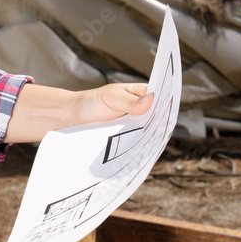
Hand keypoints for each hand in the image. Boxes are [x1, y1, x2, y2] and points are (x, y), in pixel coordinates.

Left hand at [4, 82, 152, 143]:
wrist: (73, 117)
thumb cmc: (91, 102)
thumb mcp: (111, 98)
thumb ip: (130, 100)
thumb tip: (150, 100)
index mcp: (140, 93)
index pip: (160, 98)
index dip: (166, 105)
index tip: (167, 113)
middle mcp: (141, 109)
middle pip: (158, 117)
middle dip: (160, 123)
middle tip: (161, 129)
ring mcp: (135, 124)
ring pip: (150, 131)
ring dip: (150, 136)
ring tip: (151, 140)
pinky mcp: (128, 137)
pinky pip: (138, 141)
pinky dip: (140, 144)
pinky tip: (141, 148)